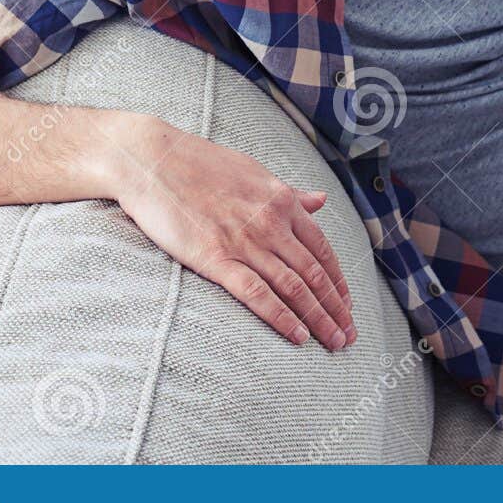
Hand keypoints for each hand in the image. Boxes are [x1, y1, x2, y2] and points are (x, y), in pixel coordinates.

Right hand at [88, 112, 355, 349]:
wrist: (152, 160)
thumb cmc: (200, 165)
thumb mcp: (254, 173)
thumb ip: (289, 193)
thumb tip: (322, 200)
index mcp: (283, 201)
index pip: (323, 249)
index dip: (339, 281)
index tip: (348, 305)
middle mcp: (271, 222)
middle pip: (314, 274)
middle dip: (336, 308)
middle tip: (350, 336)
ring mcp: (245, 241)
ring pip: (294, 287)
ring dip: (318, 318)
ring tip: (335, 342)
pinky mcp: (214, 258)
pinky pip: (257, 294)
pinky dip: (282, 317)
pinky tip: (298, 337)